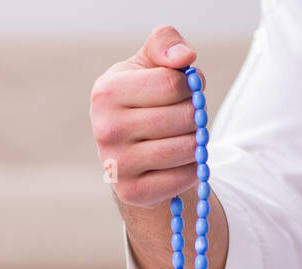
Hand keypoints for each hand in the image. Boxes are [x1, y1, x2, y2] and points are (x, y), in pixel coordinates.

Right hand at [90, 25, 204, 207]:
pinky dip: (192, 168)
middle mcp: (105, 129)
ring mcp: (117, 165)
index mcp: (107, 92)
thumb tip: (185, 58)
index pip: (173, 84)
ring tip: (182, 136)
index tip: (182, 90)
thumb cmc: (143, 96)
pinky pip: (184, 177)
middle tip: (184, 117)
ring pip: (187, 148)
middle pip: (184, 118)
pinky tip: (179, 160)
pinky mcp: (131, 192)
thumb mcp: (149, 61)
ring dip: (196, 141)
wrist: (129, 147)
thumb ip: (165, 43)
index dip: (189, 86)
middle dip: (194, 115)